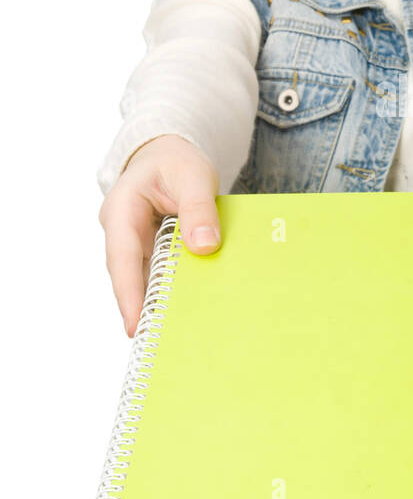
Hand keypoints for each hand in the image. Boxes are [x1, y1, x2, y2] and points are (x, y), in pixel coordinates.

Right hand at [98, 134, 221, 337]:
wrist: (170, 154)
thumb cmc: (177, 161)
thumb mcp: (193, 175)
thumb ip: (198, 208)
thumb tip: (205, 247)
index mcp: (122, 210)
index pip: (122, 258)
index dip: (128, 294)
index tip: (136, 325)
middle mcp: (121, 231)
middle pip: (128, 276)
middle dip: (141, 309)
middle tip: (158, 344)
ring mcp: (132, 243)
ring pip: (142, 279)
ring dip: (156, 304)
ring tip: (175, 337)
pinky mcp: (148, 251)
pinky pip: (156, 275)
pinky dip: (170, 291)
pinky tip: (188, 312)